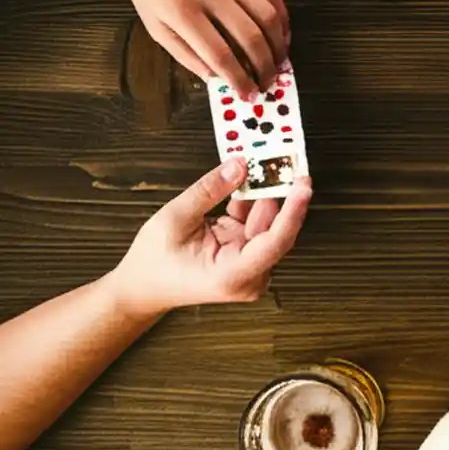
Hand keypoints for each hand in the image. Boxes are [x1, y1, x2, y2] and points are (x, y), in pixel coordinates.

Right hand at [104, 159, 310, 318]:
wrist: (143, 286)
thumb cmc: (154, 262)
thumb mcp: (175, 219)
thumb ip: (210, 191)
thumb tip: (239, 166)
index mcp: (232, 276)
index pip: (275, 243)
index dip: (293, 212)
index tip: (304, 185)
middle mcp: (249, 276)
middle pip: (276, 232)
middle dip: (279, 196)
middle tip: (282, 162)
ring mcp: (250, 267)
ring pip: (268, 225)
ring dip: (262, 197)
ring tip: (259, 167)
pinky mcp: (247, 255)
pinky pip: (257, 225)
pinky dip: (251, 205)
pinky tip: (245, 184)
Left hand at [111, 0, 288, 98]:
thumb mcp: (153, 24)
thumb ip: (184, 54)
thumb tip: (216, 77)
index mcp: (182, 12)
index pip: (220, 55)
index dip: (239, 79)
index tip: (249, 95)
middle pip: (250, 38)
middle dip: (265, 67)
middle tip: (269, 83)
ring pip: (267, 15)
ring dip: (279, 44)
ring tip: (279, 62)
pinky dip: (282, 16)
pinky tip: (282, 33)